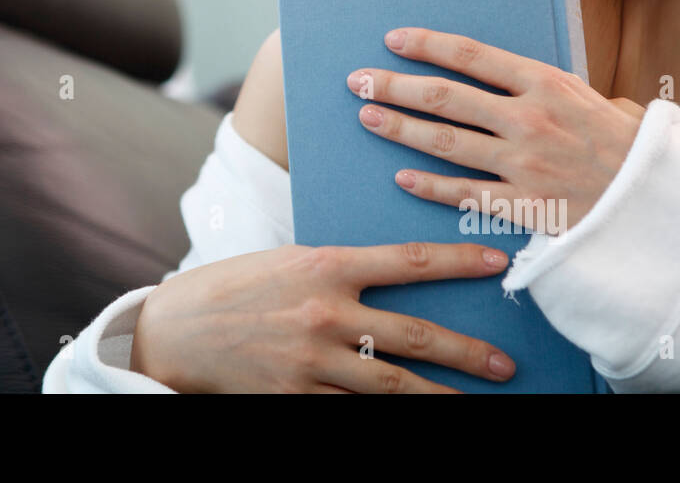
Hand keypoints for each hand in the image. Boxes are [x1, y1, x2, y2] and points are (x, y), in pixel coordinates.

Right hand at [129, 242, 518, 392]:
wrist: (174, 331)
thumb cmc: (234, 287)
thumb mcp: (288, 262)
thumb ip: (338, 272)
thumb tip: (391, 280)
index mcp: (324, 266)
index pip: (407, 261)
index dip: (458, 263)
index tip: (498, 263)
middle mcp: (325, 314)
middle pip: (414, 335)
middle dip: (466, 350)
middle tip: (504, 363)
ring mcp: (312, 361)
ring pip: (394, 385)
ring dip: (442, 397)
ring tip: (475, 402)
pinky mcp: (297, 397)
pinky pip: (353, 410)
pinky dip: (386, 415)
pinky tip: (414, 417)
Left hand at [346, 27, 646, 232]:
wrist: (663, 206)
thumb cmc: (632, 150)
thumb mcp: (598, 102)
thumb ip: (553, 89)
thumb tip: (518, 77)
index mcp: (548, 84)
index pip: (472, 55)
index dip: (427, 44)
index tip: (393, 39)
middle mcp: (530, 120)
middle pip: (445, 97)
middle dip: (395, 86)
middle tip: (358, 80)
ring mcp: (525, 165)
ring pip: (445, 142)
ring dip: (400, 128)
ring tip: (366, 118)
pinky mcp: (526, 208)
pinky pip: (466, 194)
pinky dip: (429, 185)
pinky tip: (401, 176)